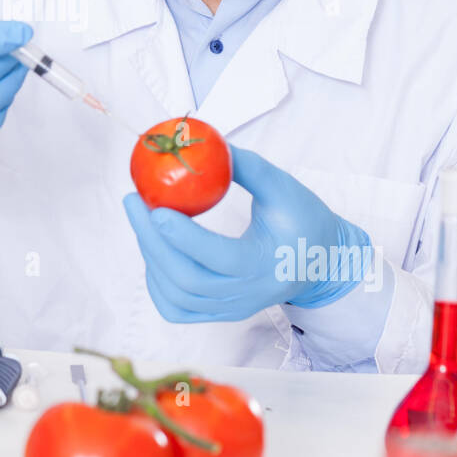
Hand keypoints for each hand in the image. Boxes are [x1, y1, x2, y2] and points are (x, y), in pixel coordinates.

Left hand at [123, 147, 372, 322]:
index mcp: (265, 266)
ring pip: (177, 296)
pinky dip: (156, 283)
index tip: (156, 207)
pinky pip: (177, 309)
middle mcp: (247, 295)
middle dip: (152, 240)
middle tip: (134, 201)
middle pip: (187, 280)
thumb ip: (247, 166)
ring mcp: (232, 309)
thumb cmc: (304, 218)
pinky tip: (153, 251)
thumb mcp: (283, 187)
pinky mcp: (221, 314)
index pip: (219, 257)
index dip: (183, 236)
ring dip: (151, 256)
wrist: (322, 262)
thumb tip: (207, 142)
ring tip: (142, 218)